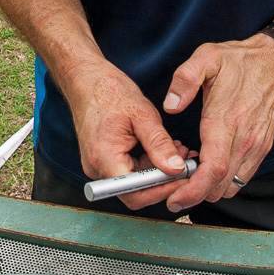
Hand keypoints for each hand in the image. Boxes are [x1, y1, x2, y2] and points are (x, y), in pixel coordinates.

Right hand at [68, 63, 191, 210]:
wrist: (87, 80)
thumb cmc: (110, 92)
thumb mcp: (142, 115)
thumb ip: (159, 144)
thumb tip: (176, 169)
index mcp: (104, 158)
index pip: (135, 193)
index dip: (162, 190)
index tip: (184, 178)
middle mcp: (97, 168)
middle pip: (136, 192)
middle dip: (164, 180)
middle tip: (186, 163)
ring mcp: (99, 166)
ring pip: (135, 183)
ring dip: (159, 171)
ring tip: (178, 150)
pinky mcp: (104, 161)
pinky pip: (130, 172)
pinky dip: (149, 164)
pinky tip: (163, 148)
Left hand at [160, 37, 273, 210]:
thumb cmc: (239, 60)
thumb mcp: (206, 57)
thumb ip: (184, 80)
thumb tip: (170, 106)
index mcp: (226, 121)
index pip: (212, 170)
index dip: (192, 190)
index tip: (174, 198)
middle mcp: (245, 139)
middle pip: (220, 186)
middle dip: (194, 195)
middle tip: (173, 189)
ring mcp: (257, 146)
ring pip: (232, 186)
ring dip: (210, 189)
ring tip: (189, 177)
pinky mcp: (263, 147)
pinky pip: (243, 176)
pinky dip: (224, 181)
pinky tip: (209, 167)